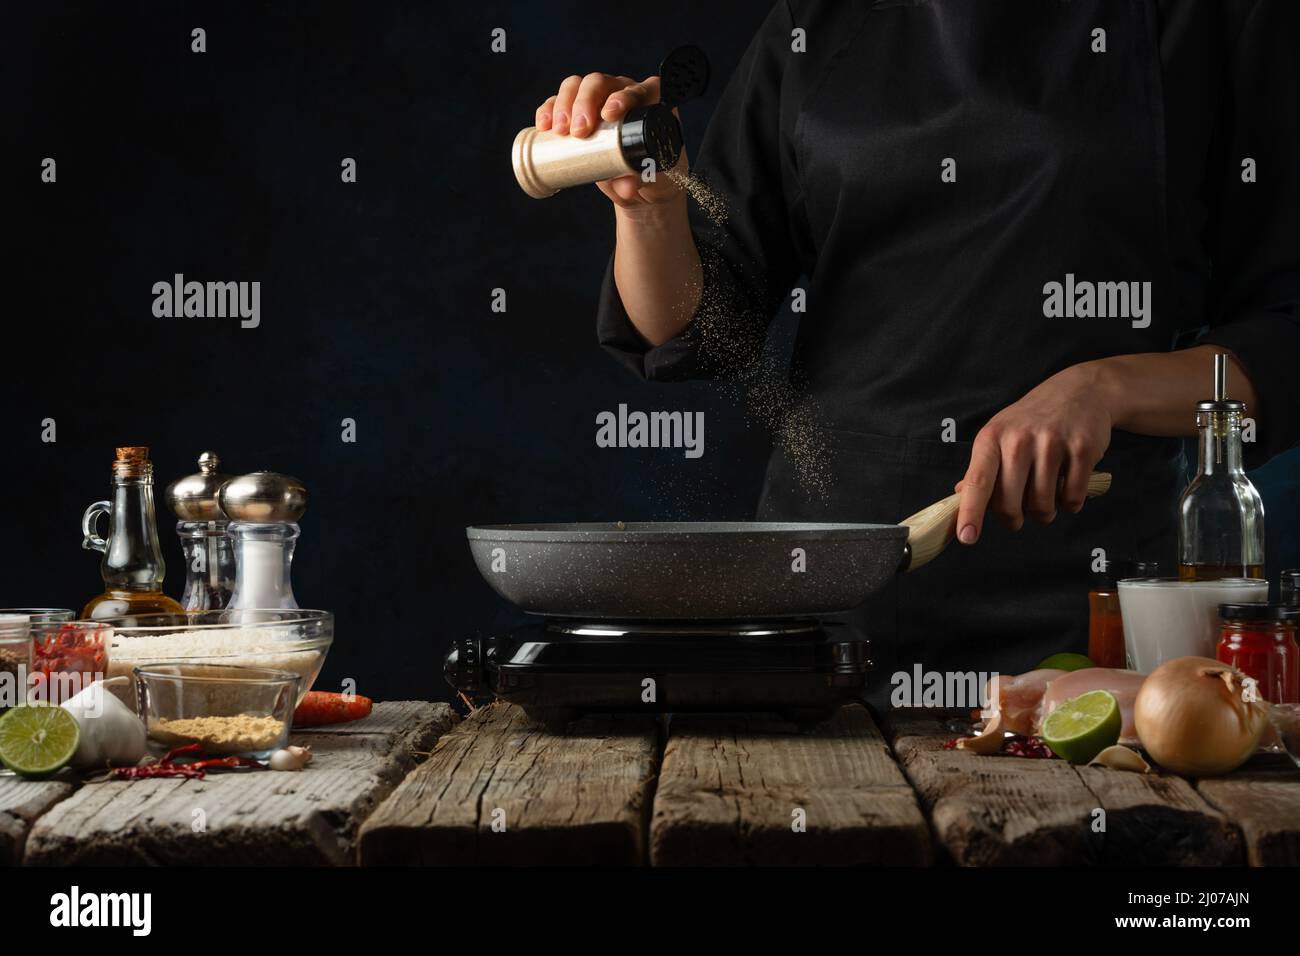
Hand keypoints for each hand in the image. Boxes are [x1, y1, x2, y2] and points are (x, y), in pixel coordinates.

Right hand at [535, 72, 685, 206]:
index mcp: (648, 101)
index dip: (622, 97)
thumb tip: (626, 186)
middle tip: (578, 131)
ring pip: (576, 86)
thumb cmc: (648, 171)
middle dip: (585, 103)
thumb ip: (639, 178)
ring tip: (558, 130)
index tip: (609, 115)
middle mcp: (621, 91)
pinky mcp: (574, 111)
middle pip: (600, 82)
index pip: (636, 90)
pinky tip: (543, 126)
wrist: (634, 181)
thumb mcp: (649, 177)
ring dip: (564, 104)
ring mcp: (596, 98)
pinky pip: (557, 101)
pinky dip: (548, 110)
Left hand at [955, 363, 1111, 543]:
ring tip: (1044, 498)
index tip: (966, 537)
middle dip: (1013, 520)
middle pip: (1010, 504)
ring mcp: (1052, 443)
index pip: (978, 481)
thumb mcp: (999, 434)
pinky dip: (1070, 503)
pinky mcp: (1082, 449)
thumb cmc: (1032, 420)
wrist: (1080, 391)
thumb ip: (982, 468)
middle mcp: (1019, 439)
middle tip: (1018, 516)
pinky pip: (1073, 498)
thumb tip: (959, 496)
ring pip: (1043, 505)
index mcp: (992, 438)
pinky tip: (1067, 488)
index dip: (971, 512)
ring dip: (1044, 513)